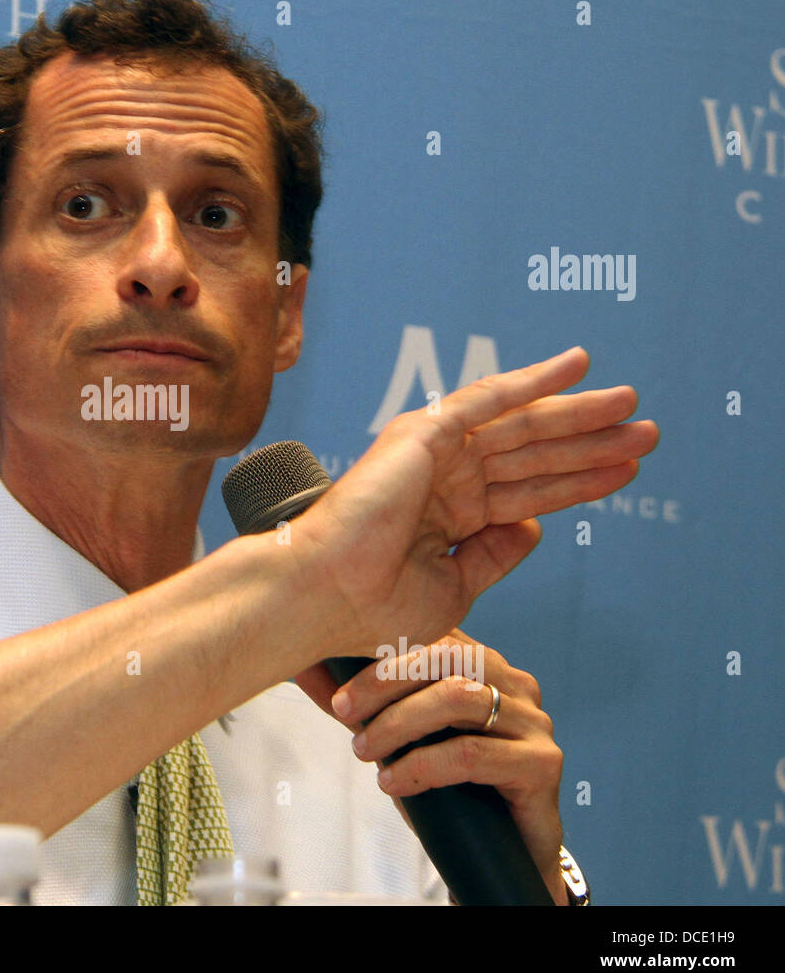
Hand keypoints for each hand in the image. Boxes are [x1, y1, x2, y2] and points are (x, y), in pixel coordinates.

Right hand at [293, 346, 658, 658]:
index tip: (626, 473)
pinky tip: (576, 366)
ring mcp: (435, 452)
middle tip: (645, 431)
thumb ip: (496, 554)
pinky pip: (485, 399)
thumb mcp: (456, 588)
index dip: (578, 482)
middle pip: (533, 454)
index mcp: (451, 517)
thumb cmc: (374, 606)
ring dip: (576, 412)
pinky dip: (530, 380)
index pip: (528, 492)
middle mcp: (446, 478)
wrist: (327, 596)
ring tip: (629, 403)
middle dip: (589, 442)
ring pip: (520, 426)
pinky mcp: (423, 432)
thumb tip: (535, 526)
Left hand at [294, 629, 568, 903]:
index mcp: (486, 666)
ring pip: (457, 698)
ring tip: (364, 752)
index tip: (335, 684)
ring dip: (398, 724)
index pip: (432, 636)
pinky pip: (471, 752)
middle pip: (445, 656)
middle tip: (343, 712)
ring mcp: (535, 722)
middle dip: (383, 681)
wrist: (505, 857)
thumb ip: (362, 705)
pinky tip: (393, 782)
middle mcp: (516, 684)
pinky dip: (422, 765)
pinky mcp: (543, 764)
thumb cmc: (450, 791)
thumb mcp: (399, 740)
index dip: (378, 653)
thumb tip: (302, 669)